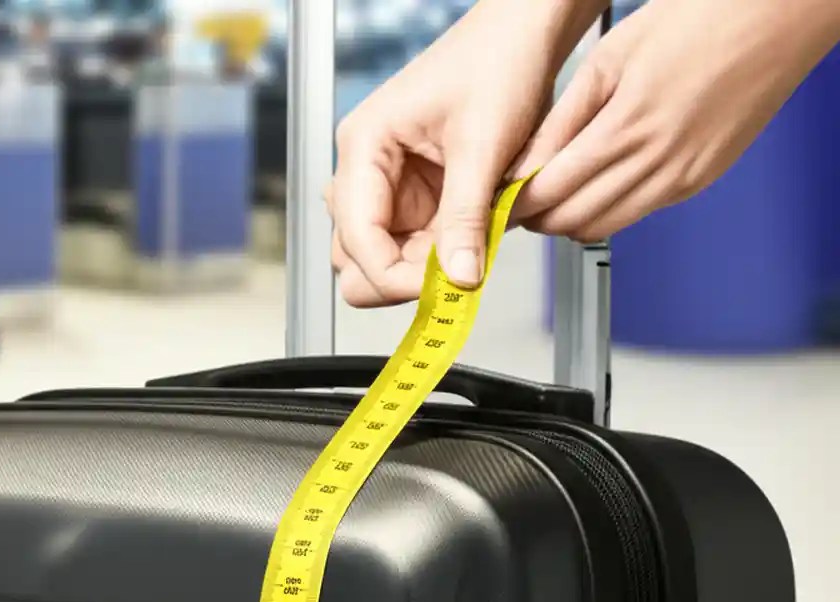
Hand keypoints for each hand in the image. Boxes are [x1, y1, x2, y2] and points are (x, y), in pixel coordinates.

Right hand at [328, 0, 606, 306]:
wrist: (524, 36)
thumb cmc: (495, 62)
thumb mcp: (483, 146)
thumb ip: (466, 218)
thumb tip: (460, 279)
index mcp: (364, 146)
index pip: (357, 237)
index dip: (394, 275)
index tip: (443, 290)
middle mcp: (366, 169)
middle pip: (353, 255)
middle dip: (398, 276)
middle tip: (451, 281)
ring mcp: (390, 186)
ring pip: (382, 256)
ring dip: (420, 269)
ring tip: (467, 258)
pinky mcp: (418, 195)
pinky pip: (417, 244)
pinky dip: (442, 255)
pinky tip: (473, 244)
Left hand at [511, 0, 839, 240]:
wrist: (773, 18)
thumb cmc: (694, 22)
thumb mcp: (610, 61)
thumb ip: (562, 122)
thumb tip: (523, 165)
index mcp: (626, 131)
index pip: (549, 192)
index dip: (514, 204)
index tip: (493, 201)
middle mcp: (657, 165)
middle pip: (573, 219)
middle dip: (536, 217)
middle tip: (513, 203)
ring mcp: (684, 178)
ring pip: (606, 225)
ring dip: (570, 218)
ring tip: (547, 196)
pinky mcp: (702, 180)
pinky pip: (640, 210)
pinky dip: (607, 207)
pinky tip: (593, 184)